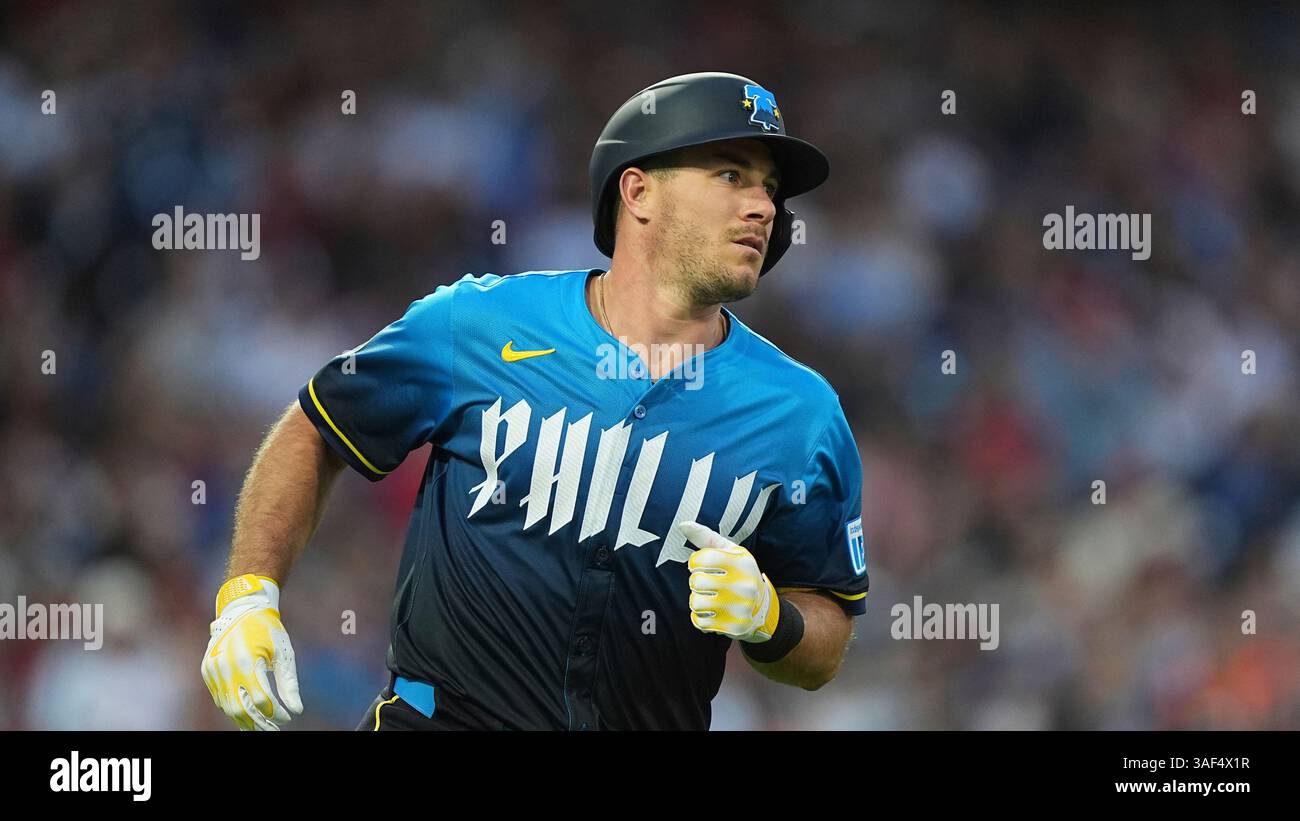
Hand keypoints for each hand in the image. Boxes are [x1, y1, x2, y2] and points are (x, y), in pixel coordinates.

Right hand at [200, 574, 302, 730]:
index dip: (276, 714)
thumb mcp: (284, 653)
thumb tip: (297, 711)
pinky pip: (219, 697)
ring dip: (244, 719)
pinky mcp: (206, 670)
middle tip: (273, 729)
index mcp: (248, 662)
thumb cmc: (268, 630)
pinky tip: (245, 713)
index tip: (287, 717)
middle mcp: (226, 668)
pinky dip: (232, 707)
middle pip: (241, 709)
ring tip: (260, 726)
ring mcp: (213, 670)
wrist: (240, 609)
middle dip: (259, 723)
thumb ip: (289, 683)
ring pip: (227, 707)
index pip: (263, 701)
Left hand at [678, 521, 779, 642]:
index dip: (694, 562)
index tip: (699, 565)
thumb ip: (706, 537)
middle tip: (705, 583)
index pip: (702, 559)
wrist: (762, 608)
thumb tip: (683, 524)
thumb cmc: (739, 573)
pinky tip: (711, 612)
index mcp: (743, 563)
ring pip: (695, 603)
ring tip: (707, 598)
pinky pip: (700, 622)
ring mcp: (740, 609)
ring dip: (696, 600)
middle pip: (696, 582)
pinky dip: (700, 617)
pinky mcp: (734, 627)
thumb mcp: (730, 551)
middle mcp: (744, 586)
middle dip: (696, 582)